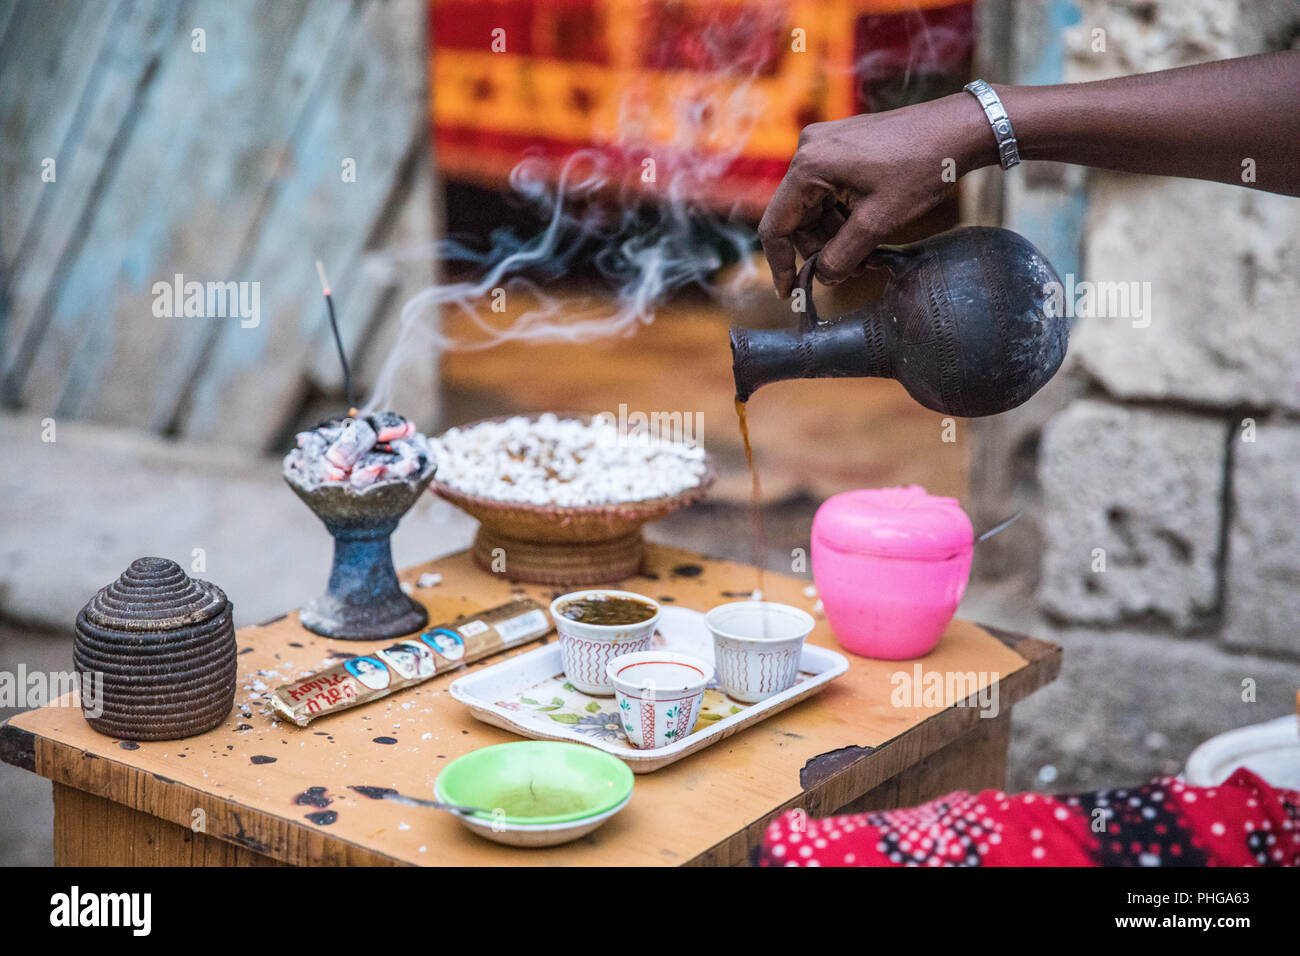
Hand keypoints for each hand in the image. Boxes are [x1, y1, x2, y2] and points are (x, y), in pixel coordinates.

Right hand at [758, 92, 994, 295]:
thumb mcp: (878, 223)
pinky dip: (843, 215)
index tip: (790, 291)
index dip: (781, 263)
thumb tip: (823, 278)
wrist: (958, 129)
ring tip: (866, 253)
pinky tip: (867, 229)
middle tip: (849, 270)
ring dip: (834, 235)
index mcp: (809, 166)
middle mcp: (809, 149)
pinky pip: (829, 190)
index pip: (776, 226)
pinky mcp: (841, 145)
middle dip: (819, 249)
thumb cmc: (921, 168)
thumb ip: (842, 257)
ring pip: (814, 206)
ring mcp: (825, 144)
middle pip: (796, 217)